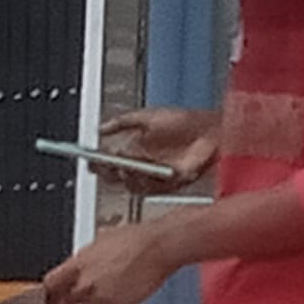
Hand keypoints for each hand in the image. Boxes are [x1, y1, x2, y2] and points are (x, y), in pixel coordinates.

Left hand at [47, 216, 187, 303]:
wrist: (160, 246)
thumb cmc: (137, 238)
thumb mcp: (102, 239)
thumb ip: (85, 258)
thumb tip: (80, 266)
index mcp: (79, 262)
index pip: (51, 283)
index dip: (54, 289)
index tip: (57, 292)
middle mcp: (85, 282)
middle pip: (72, 299)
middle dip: (82, 294)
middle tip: (99, 284)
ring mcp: (99, 298)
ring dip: (98, 303)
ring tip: (116, 287)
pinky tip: (122, 297)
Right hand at [103, 108, 217, 182]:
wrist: (211, 131)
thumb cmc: (186, 121)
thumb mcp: (148, 116)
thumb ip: (123, 121)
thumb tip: (100, 128)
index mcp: (135, 150)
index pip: (110, 161)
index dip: (99, 162)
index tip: (91, 158)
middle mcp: (143, 166)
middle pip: (117, 176)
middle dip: (108, 171)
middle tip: (103, 165)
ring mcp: (155, 177)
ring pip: (131, 183)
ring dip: (125, 175)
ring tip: (123, 164)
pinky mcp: (168, 185)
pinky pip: (150, 187)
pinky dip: (143, 180)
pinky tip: (141, 170)